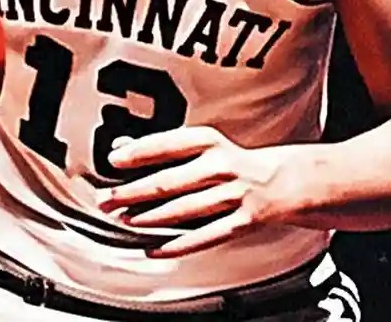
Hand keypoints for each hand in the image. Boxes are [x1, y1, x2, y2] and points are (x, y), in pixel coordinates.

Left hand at [96, 126, 310, 258]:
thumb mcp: (201, 145)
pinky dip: (176, 245)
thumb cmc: (233, 161)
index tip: (113, 160)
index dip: (139, 153)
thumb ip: (161, 146)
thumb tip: (121, 146)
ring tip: (126, 220)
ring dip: (151, 217)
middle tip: (108, 198)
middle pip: (169, 181)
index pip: (168, 145)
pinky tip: (154, 248)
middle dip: (134, 192)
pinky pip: (204, 236)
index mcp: (209, 142)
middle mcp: (221, 167)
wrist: (282, 180)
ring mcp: (232, 196)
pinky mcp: (241, 222)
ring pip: (184, 210)